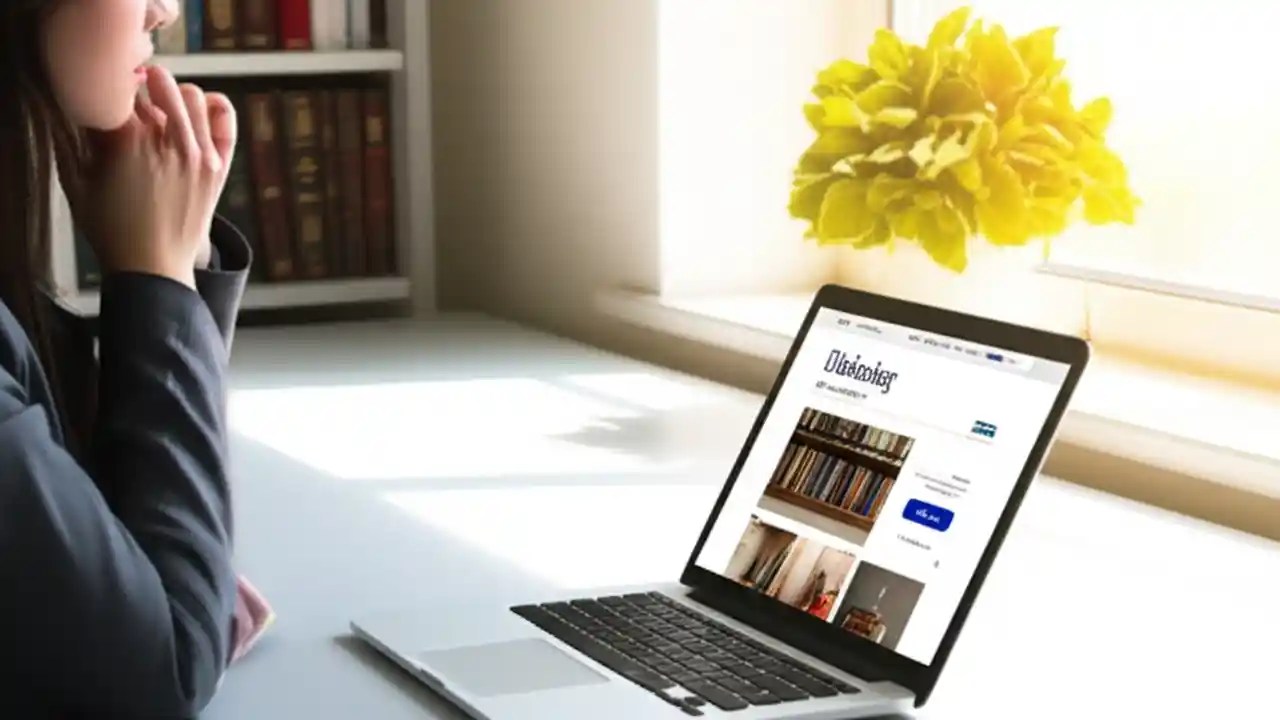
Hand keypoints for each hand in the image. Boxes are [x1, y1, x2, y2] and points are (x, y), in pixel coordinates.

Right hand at [70, 66, 235, 288]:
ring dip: (174, 93)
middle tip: (133, 100)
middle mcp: (168, 143)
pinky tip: (199, 109)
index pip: (120, 92)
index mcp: (128, 142)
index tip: (107, 102)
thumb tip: (84, 109)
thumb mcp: (78, 182)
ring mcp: (199, 153)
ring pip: (191, 95)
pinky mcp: (219, 165)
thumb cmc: (112, 228)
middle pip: (157, 86)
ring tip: (162, 106)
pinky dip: (215, 105)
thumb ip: (76, 141)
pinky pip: (225, 117)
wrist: (153, 265)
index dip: (110, 93)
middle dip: (141, 87)